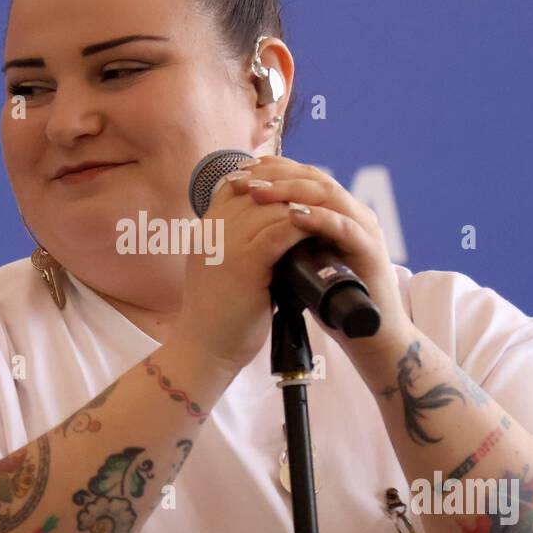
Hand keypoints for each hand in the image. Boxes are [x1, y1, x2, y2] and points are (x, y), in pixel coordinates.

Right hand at [172, 160, 317, 374]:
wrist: (204, 350)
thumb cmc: (219, 317)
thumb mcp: (222, 270)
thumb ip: (238, 245)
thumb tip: (275, 229)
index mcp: (205, 228)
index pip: (237, 186)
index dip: (270, 182)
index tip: (298, 189)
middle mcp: (212, 229)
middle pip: (257, 191)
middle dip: (292, 191)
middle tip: (323, 198)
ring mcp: (225, 244)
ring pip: (272, 207)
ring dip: (303, 207)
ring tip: (328, 212)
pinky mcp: (243, 262)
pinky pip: (279, 232)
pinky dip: (303, 227)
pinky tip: (320, 230)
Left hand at [221, 155, 410, 370]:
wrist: (365, 335)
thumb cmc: (328, 301)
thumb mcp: (296, 264)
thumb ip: (280, 242)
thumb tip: (241, 228)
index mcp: (333, 213)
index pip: (301, 176)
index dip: (269, 170)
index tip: (236, 173)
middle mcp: (351, 213)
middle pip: (313, 177)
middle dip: (275, 175)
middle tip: (243, 179)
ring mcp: (363, 229)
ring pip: (328, 195)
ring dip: (291, 190)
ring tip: (259, 192)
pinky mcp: (370, 251)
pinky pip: (344, 227)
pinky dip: (319, 218)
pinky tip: (294, 217)